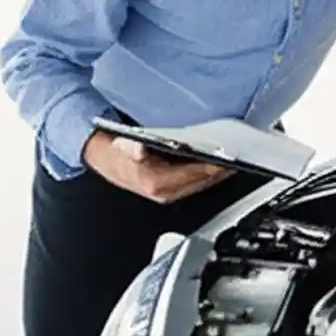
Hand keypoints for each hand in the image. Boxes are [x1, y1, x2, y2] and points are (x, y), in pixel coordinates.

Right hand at [82, 131, 233, 203]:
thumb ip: (129, 148)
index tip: (223, 162)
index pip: (188, 177)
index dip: (206, 170)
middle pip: (197, 183)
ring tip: (229, 163)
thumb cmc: (114, 149)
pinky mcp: (168, 187)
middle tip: (234, 162)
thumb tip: (137, 150)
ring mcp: (166, 191)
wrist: (102, 156)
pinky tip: (214, 166)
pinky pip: (192, 182)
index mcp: (152, 181)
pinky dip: (204, 175)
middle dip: (216, 174)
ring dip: (213, 176)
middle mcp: (161, 190)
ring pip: (197, 185)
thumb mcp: (119, 144)